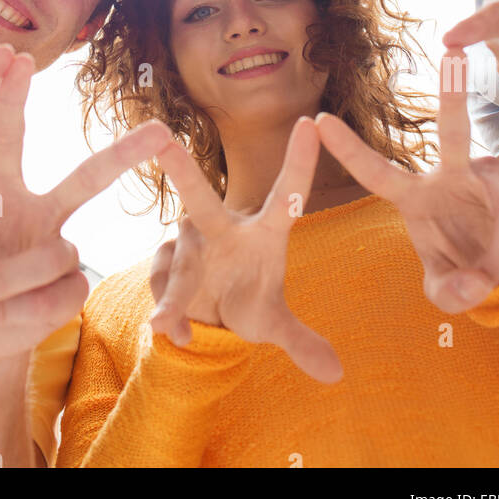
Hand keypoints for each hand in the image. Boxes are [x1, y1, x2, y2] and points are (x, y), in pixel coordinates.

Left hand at [0, 53, 171, 367]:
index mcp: (0, 188)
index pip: (10, 136)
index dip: (12, 98)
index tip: (19, 57)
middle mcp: (39, 211)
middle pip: (87, 179)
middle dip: (124, 154)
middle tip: (161, 132)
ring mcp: (58, 250)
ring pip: (57, 254)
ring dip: (10, 282)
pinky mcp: (70, 288)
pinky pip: (62, 295)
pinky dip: (21, 313)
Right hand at [149, 118, 341, 381]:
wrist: (207, 317)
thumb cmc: (247, 302)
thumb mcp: (273, 324)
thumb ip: (301, 342)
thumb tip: (336, 375)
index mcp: (262, 231)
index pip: (287, 195)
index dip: (300, 161)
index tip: (312, 123)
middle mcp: (220, 227)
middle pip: (200, 199)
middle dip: (182, 171)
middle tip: (163, 141)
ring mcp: (187, 242)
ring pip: (177, 264)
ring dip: (173, 296)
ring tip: (166, 327)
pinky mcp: (163, 260)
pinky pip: (162, 286)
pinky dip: (168, 312)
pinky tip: (174, 333)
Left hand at [317, 52, 498, 311]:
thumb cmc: (459, 269)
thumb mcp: (445, 289)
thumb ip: (448, 292)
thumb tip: (470, 287)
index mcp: (416, 195)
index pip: (377, 171)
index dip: (348, 149)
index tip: (318, 119)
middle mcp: (455, 174)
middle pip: (456, 131)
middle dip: (454, 93)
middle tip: (452, 52)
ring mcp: (495, 179)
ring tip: (493, 291)